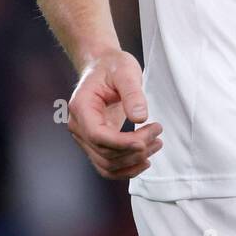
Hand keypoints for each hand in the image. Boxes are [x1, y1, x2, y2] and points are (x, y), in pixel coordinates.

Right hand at [67, 49, 162, 179]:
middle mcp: (78, 126)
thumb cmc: (112, 66)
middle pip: (104, 152)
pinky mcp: (95, 143)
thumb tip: (140, 118)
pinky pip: (107, 165)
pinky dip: (125, 169)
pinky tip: (144, 160)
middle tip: (157, 132)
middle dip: (134, 149)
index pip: (97, 135)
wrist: (103, 66)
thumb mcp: (126, 71)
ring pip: (106, 164)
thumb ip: (133, 94)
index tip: (145, 139)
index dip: (122, 143)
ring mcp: (84, 137)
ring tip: (156, 144)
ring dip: (133, 161)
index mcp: (81, 107)